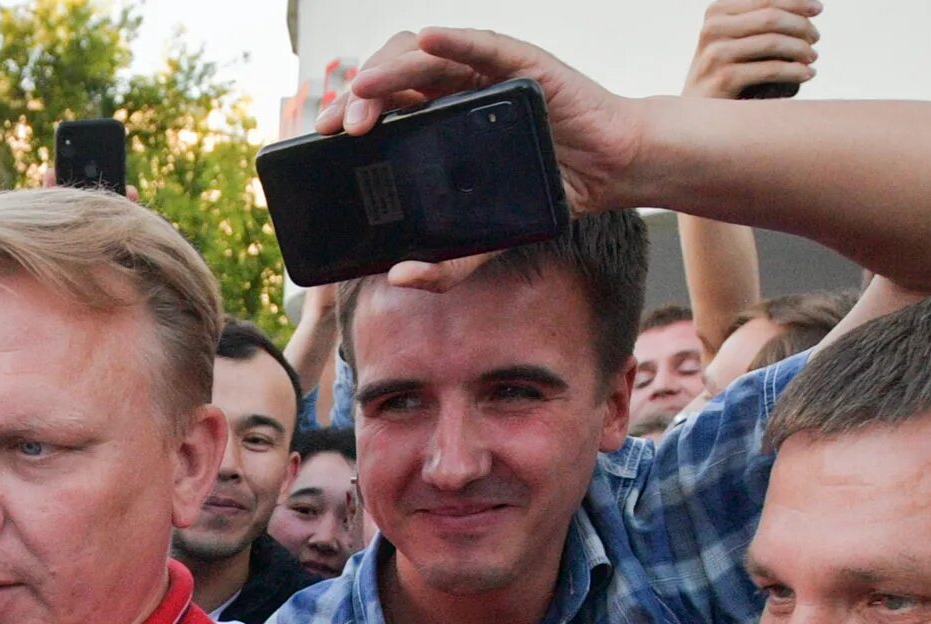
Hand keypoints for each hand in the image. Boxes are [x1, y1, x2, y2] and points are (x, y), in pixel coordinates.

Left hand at [328, 29, 644, 285]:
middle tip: (338, 129)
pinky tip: (427, 40)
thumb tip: (398, 277)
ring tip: (362, 94)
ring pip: (424, 55)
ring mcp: (484, 73)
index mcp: (436, 120)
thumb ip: (446, 263)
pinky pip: (479, 45)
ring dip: (389, 72)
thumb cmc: (542, 190)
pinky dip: (451, 39)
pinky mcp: (519, 63)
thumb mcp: (484, 237)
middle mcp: (454, 89)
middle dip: (358, 99)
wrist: (607, 172)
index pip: (382, 107)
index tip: (323, 140)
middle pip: (393, 78)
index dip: (350, 116)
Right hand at [686, 0, 820, 98]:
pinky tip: (807, 74)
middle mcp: (712, 29)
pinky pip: (770, 68)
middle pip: (771, 17)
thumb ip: (760, 22)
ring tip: (812, 57)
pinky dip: (795, 71)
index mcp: (716, 12)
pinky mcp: (723, 80)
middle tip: (815, 39)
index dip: (797, 1)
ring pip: (773, 41)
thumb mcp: (736, 41)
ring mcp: (715, 55)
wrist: (696, 118)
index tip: (818, 9)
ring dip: (801, 49)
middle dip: (801, 26)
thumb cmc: (724, 75)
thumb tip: (806, 6)